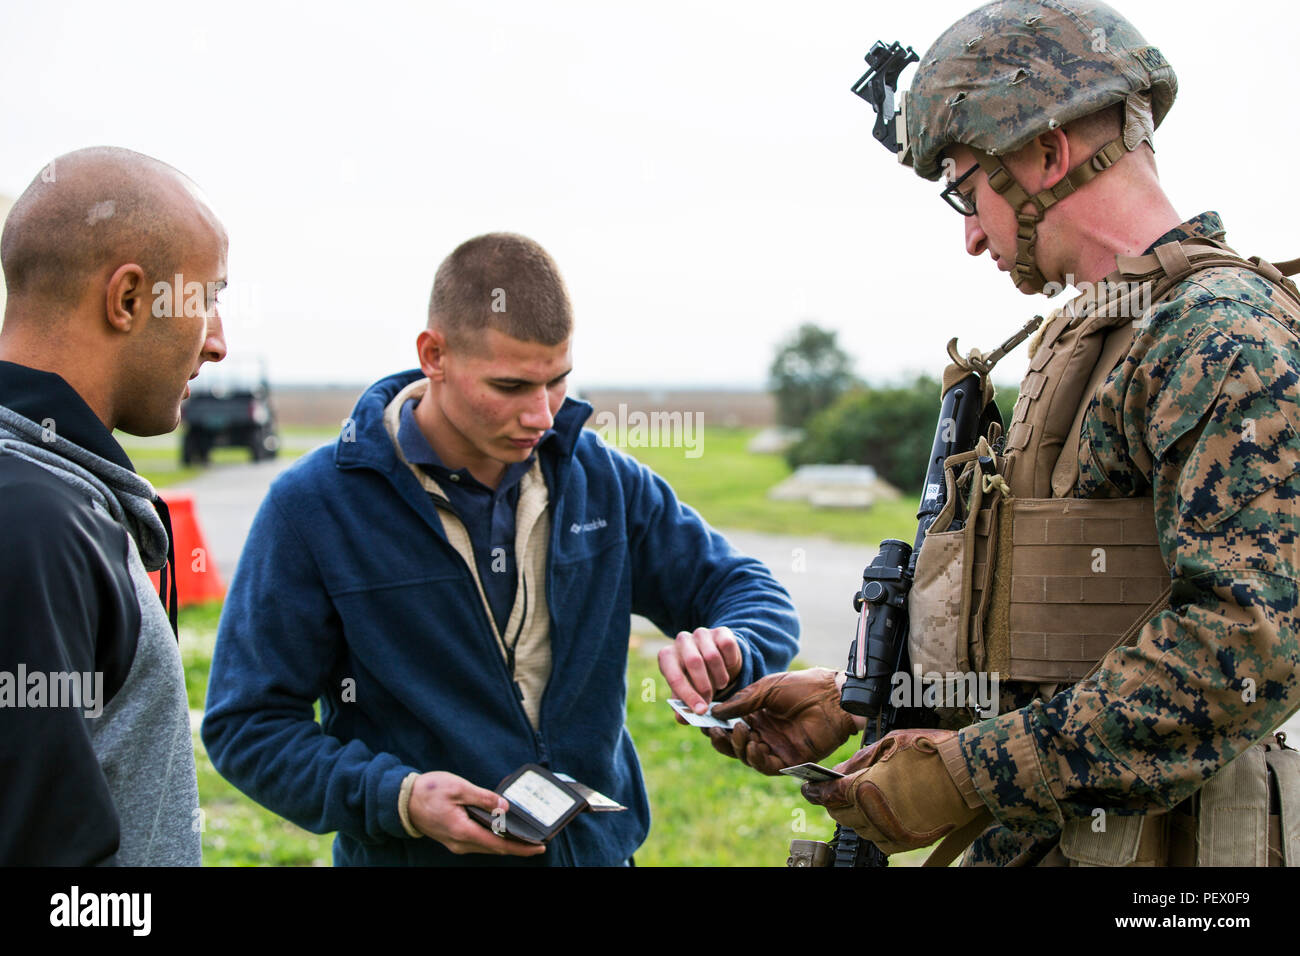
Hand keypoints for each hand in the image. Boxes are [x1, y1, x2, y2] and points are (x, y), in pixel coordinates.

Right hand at [407, 771, 545, 856]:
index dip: (521, 847)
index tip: (539, 847)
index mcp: (463, 831)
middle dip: (518, 847)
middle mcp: (460, 843)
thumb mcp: (459, 788)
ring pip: (487, 848)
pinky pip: (478, 843)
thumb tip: (504, 807)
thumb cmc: (428, 791)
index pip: (499, 844)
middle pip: (495, 849)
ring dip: (506, 845)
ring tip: (525, 838)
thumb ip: (484, 798)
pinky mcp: (453, 838)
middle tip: (538, 843)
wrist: (402, 801)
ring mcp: (456, 843)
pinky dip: (494, 840)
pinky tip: (502, 832)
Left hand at [658, 626, 742, 714]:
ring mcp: (701, 633)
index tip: (701, 711)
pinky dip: (730, 662)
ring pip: (712, 655)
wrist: (716, 658)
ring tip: (720, 684)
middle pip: (694, 662)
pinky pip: (727, 646)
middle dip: (705, 687)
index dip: (688, 695)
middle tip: (712, 702)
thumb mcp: (687, 692)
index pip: (675, 676)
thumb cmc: (696, 679)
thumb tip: (682, 719)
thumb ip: (683, 705)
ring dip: (720, 677)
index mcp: (667, 657)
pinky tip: (728, 669)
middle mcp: (681, 641)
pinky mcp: (720, 630)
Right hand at [704, 668, 858, 774]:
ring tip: (740, 732)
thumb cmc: (802, 687)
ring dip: (738, 747)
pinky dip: (756, 758)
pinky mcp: (790, 760)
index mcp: (756, 715)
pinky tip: (753, 745)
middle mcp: (763, 732)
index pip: (728, 725)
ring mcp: (776, 747)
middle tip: (713, 730)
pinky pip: (766, 765)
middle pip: (733, 744)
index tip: (697, 720)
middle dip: (721, 739)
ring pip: (746, 756)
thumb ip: (742, 702)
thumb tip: (714, 711)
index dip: (713, 724)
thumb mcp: (766, 689)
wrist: (832, 697)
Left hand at [800, 729, 980, 854]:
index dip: (815, 791)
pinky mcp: (907, 842)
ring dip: (855, 814)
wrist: (970, 776)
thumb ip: (859, 760)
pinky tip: (882, 811)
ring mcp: (891, 832)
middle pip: (840, 814)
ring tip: (864, 797)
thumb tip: (838, 772)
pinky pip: (879, 840)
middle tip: (840, 788)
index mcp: (864, 789)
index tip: (808, 787)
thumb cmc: (931, 753)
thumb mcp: (890, 744)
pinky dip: (874, 827)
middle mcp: (874, 815)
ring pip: (858, 828)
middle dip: (835, 801)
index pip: (828, 795)